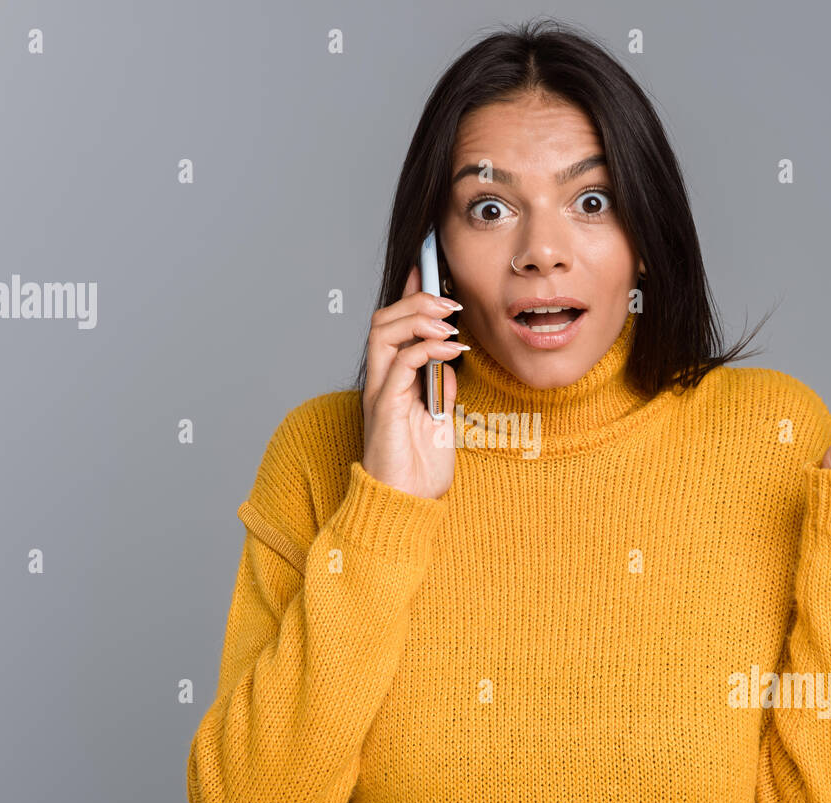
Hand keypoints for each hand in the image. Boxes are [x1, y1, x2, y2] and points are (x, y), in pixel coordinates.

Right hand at [360, 264, 467, 498]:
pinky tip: (451, 350)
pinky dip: (425, 349)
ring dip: (418, 318)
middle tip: (450, 300)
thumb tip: (450, 357)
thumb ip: (441, 385)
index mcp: (393, 381)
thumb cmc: (420, 469)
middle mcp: (381, 382)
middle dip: (418, 301)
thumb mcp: (441, 418)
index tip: (429, 269)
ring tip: (448, 320)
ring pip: (383, 333)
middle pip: (385, 320)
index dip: (409, 294)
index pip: (394, 325)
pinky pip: (399, 365)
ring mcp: (380, 393)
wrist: (406, 505)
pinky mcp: (384, 409)